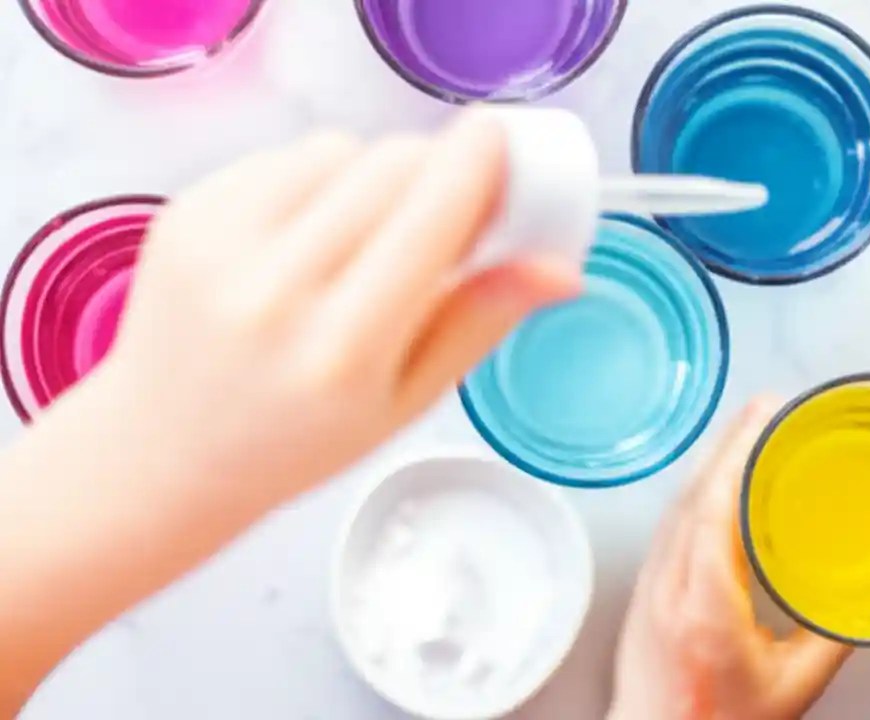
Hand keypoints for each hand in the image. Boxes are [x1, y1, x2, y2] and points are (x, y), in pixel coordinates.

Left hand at [95, 111, 579, 507]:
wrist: (167, 452)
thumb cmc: (297, 441)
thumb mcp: (408, 402)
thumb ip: (482, 322)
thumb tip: (561, 268)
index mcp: (344, 349)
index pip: (431, 214)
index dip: (476, 163)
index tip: (498, 142)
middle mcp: (276, 291)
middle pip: (390, 165)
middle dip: (432, 170)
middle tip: (442, 205)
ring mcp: (221, 245)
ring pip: (337, 150)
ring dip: (369, 176)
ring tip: (360, 237)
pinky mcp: (187, 213)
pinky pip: (281, 159)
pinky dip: (313, 181)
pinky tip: (305, 236)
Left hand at [610, 399, 852, 719]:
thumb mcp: (794, 687)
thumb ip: (831, 637)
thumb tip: (869, 594)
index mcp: (706, 610)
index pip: (713, 514)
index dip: (737, 459)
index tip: (764, 422)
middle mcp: (669, 588)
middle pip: (694, 496)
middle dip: (730, 443)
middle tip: (767, 406)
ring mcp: (650, 585)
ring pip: (678, 505)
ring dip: (713, 462)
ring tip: (750, 430)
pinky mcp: (645, 588)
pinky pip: (671, 524)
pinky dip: (699, 491)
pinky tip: (719, 480)